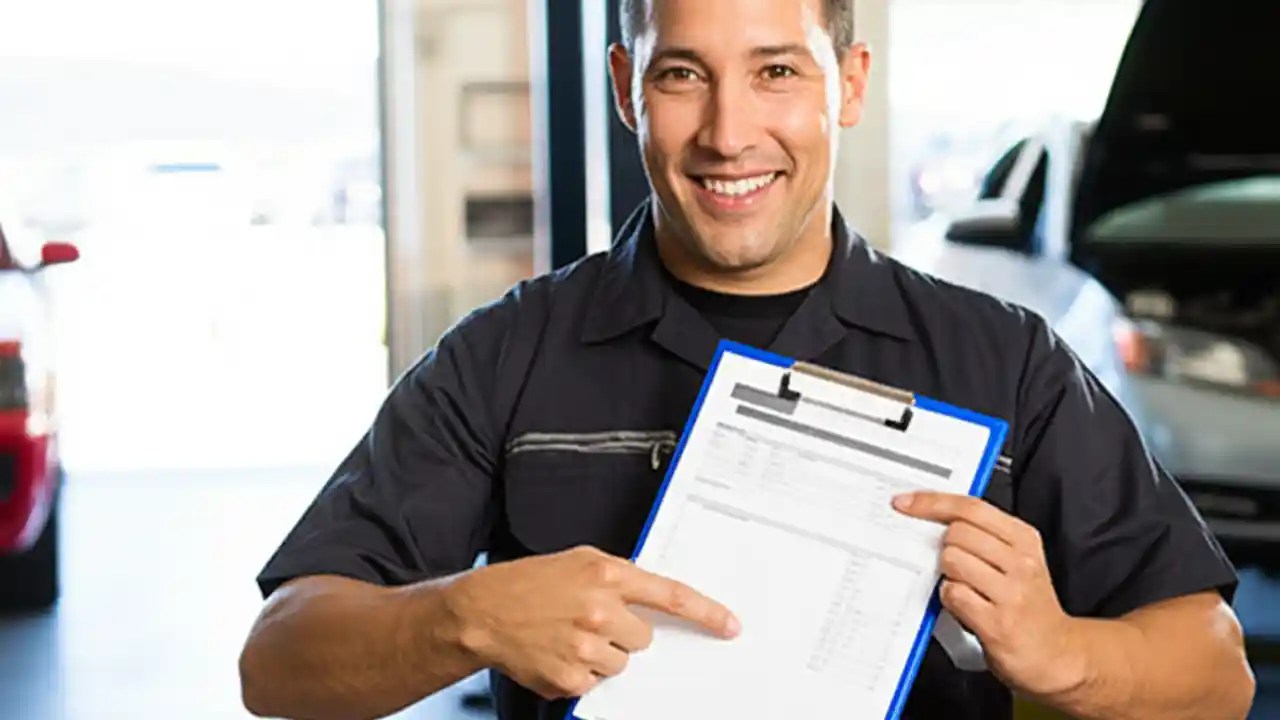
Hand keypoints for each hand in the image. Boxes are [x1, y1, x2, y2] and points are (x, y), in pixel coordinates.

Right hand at [446, 546, 738, 699]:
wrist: (481, 612)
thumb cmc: (528, 583)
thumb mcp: (577, 561)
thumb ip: (618, 576)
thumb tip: (651, 598)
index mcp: (606, 574)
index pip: (671, 596)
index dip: (706, 613)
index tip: (729, 625)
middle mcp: (600, 610)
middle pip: (644, 637)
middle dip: (623, 632)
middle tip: (590, 621)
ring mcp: (586, 647)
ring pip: (621, 662)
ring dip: (602, 653)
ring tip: (567, 635)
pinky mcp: (571, 677)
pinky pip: (596, 681)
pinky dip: (581, 672)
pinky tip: (557, 652)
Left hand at [892, 492, 1088, 699]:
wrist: (1055, 654)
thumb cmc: (1028, 605)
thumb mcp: (1018, 560)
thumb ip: (983, 536)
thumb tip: (934, 514)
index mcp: (1024, 539)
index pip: (970, 507)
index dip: (931, 502)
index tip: (905, 502)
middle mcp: (1021, 561)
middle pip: (956, 533)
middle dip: (944, 548)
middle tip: (958, 568)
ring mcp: (1011, 592)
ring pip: (951, 560)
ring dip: (948, 575)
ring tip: (967, 589)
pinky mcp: (997, 622)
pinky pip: (952, 594)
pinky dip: (949, 599)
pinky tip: (967, 607)